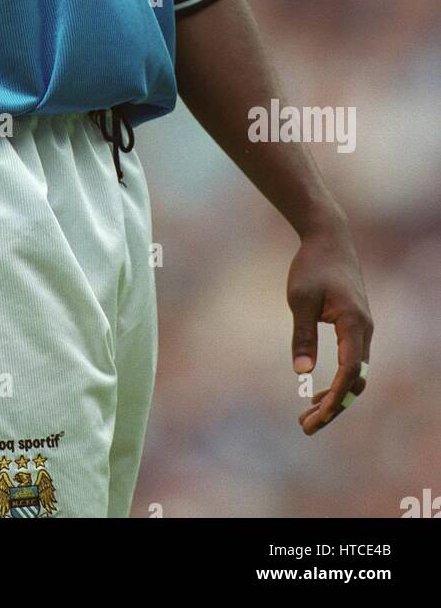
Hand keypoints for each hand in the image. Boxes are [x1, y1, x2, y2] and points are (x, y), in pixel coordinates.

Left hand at [287, 218, 372, 434]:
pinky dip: (337, 381)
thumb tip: (302, 373)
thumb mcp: (300, 299)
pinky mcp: (355, 328)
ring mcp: (362, 330)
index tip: (316, 417)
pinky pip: (352, 363)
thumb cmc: (312, 266)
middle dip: (334, 407)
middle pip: (356, 381)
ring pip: (355, 375)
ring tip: (309, 415)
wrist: (328, 239)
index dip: (335, 398)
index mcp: (354, 324)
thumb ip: (302, 335)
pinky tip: (317, 392)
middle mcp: (364, 331)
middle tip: (306, 427)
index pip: (350, 371)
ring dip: (335, 397)